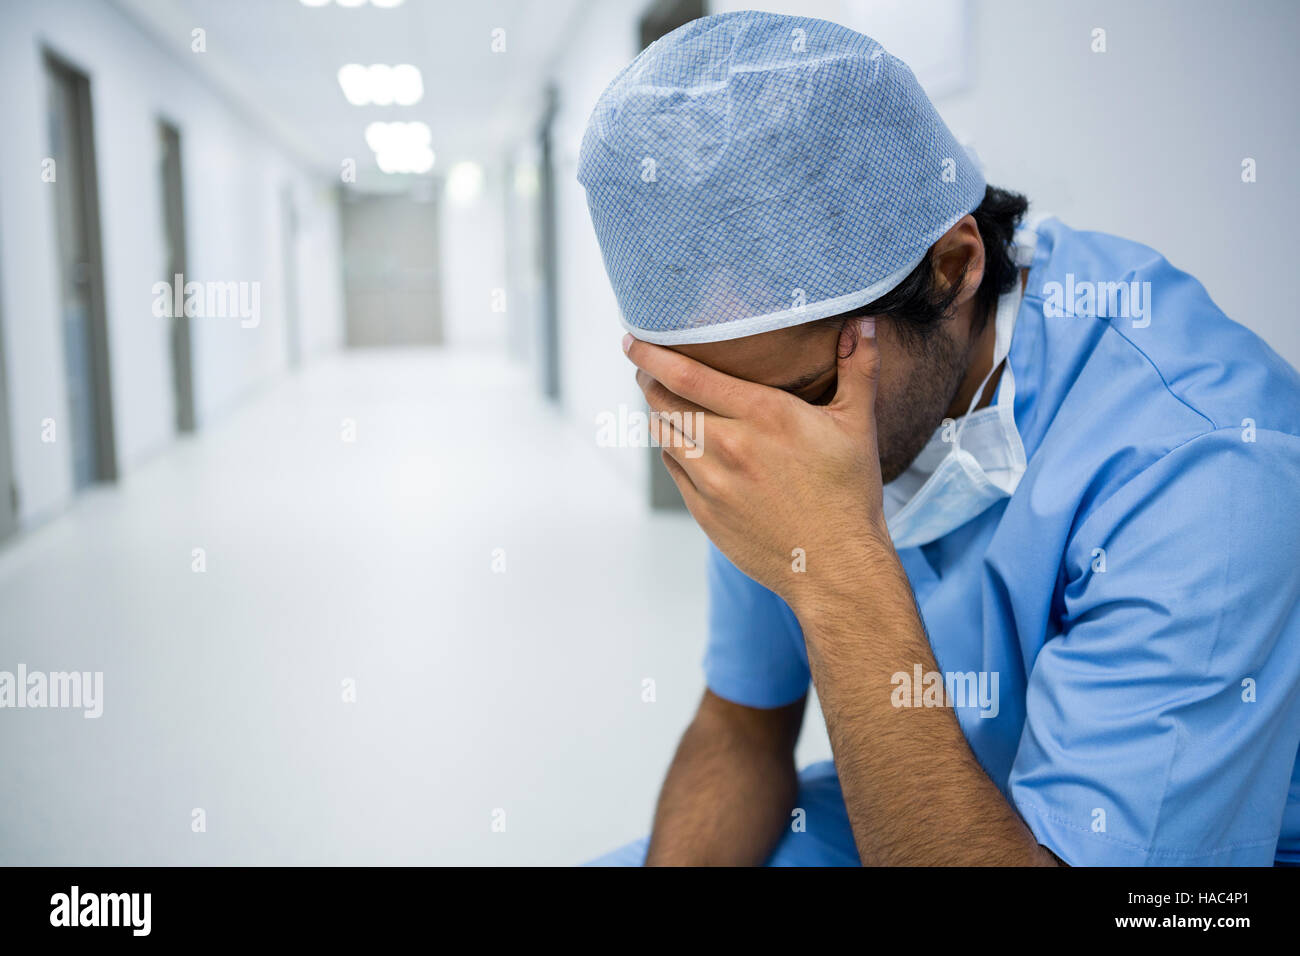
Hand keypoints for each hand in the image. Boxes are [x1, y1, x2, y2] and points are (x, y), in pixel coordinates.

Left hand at [625, 318, 893, 613]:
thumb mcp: (858, 425)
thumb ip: (859, 368)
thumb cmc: (850, 493)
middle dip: (649, 378)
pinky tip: (681, 441)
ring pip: (663, 434)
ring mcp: (712, 482)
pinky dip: (672, 448)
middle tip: (646, 365)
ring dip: (657, 412)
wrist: (836, 567)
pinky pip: (674, 468)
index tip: (634, 339)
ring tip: (659, 398)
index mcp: (763, 415)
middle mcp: (729, 445)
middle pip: (664, 401)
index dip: (652, 353)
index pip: (686, 375)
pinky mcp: (704, 512)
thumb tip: (866, 321)